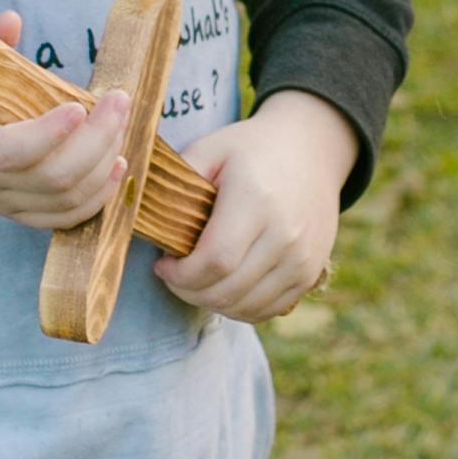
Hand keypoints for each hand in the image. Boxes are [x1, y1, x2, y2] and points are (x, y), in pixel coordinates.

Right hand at [0, 12, 133, 227]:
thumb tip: (13, 21)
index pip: (6, 153)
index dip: (47, 136)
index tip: (78, 105)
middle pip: (49, 180)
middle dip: (96, 142)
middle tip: (119, 104)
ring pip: (61, 203)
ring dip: (102, 169)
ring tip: (121, 131)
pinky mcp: (12, 209)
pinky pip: (60, 219)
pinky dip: (95, 198)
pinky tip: (115, 167)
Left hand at [151, 89, 355, 324]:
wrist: (312, 150)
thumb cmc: (251, 149)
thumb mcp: (210, 149)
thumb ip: (176, 182)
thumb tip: (145, 221)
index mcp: (255, 201)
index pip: (214, 261)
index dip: (180, 275)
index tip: (162, 265)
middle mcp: (285, 234)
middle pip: (227, 290)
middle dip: (188, 292)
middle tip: (173, 277)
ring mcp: (303, 258)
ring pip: (246, 307)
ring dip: (211, 303)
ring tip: (196, 282)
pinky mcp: (311, 272)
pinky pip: (268, 310)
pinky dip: (239, 308)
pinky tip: (223, 288)